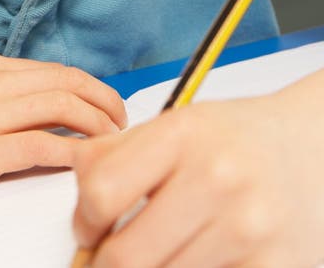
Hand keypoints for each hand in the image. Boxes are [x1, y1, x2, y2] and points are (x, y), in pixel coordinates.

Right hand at [0, 54, 125, 200]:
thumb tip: (42, 108)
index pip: (59, 71)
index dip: (95, 89)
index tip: (113, 110)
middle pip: (67, 84)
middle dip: (106, 104)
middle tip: (125, 127)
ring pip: (59, 108)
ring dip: (96, 127)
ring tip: (114, 146)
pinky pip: (36, 147)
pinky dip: (69, 154)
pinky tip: (85, 164)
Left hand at [73, 70, 323, 266]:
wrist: (314, 146)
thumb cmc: (238, 138)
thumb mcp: (179, 123)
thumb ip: (120, 151)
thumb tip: (77, 192)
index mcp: (183, 134)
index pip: (101, 190)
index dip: (83, 220)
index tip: (87, 228)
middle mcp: (216, 178)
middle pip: (125, 256)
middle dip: (104, 266)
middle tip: (108, 259)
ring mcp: (248, 227)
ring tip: (158, 252)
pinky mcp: (274, 267)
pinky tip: (194, 259)